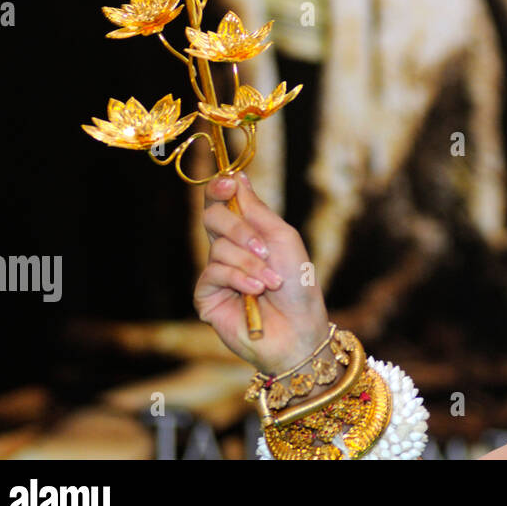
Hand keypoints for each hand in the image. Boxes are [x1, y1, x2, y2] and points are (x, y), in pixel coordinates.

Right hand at [194, 172, 330, 373]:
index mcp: (247, 232)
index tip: (228, 183)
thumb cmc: (298, 284)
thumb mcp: (283, 239)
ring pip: (217, 247)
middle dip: (239, 228)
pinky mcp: (207, 296)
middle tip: (263, 247)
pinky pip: (213, 272)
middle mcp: (228, 249)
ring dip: (250, 262)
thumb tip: (237, 177)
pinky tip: (256, 291)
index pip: (223, 202)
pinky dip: (239, 278)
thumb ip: (258, 210)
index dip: (220, 188)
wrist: (299, 328)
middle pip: (212, 217)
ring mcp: (216, 273)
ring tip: (271, 281)